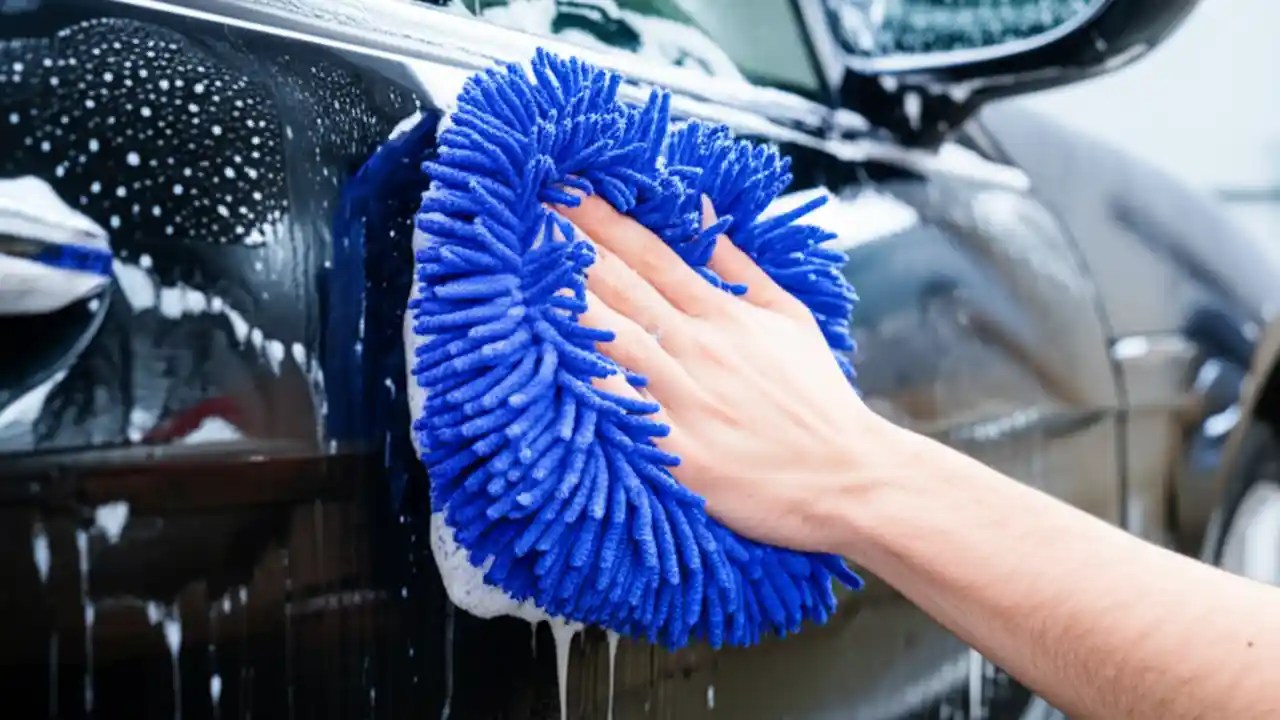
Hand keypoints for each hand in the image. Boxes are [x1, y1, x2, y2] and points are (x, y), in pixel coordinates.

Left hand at [554, 194, 900, 554]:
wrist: (850, 476)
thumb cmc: (818, 400)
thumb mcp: (789, 318)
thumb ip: (742, 265)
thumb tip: (705, 212)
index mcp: (723, 314)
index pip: (649, 253)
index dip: (601, 220)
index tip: (563, 190)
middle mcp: (699, 346)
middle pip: (619, 287)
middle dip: (567, 246)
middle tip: (520, 212)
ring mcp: (686, 397)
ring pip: (612, 339)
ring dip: (562, 303)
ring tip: (516, 272)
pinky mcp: (679, 451)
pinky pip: (622, 413)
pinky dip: (584, 388)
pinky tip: (544, 367)